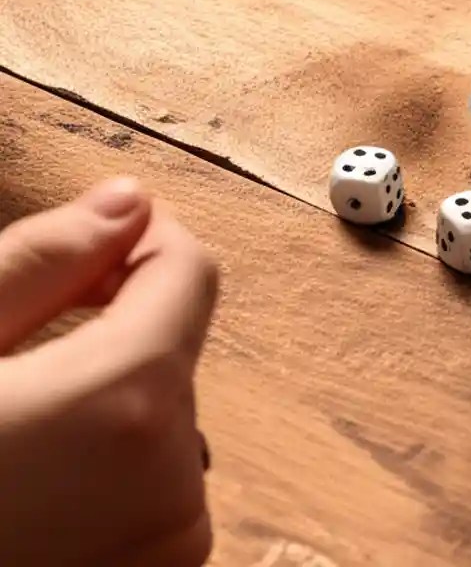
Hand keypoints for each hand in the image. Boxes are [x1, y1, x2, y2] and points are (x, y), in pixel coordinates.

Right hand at [0, 179, 218, 565]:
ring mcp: (174, 542)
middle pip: (170, 357)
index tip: (87, 253)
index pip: (189, 272)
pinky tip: (36, 495)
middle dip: (109, 344)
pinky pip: (156, 492)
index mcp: (127, 402)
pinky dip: (111, 478)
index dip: (139, 245)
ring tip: (15, 450)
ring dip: (108, 416)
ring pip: (162, 427)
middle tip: (14, 378)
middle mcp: (176, 477)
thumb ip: (40, 264)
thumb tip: (128, 201)